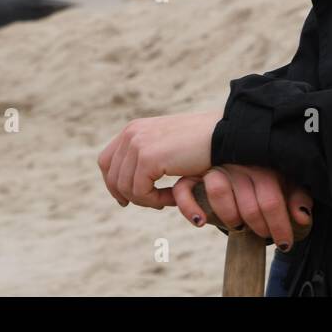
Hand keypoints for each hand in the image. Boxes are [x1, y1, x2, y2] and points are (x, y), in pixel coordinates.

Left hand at [97, 109, 222, 208]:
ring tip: (169, 199)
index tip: (128, 200)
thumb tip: (127, 187)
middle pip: (113, 178)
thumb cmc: (203, 144)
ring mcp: (138, 144)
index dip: (113, 184)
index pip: (106, 162)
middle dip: (133, 196)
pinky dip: (155, 201)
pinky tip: (172, 198)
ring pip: (126, 189)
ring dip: (147, 200)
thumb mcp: (168, 147)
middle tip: (157, 202)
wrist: (225, 135)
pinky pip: (140, 193)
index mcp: (134, 129)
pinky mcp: (148, 158)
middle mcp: (131, 133)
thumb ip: (147, 158)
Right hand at [173, 164, 312, 251]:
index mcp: (264, 163)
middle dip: (258, 226)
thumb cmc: (266, 177)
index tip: (286, 244)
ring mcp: (214, 166)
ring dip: (229, 216)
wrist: (238, 153)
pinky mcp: (191, 174)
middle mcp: (239, 162)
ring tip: (237, 227)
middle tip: (263, 236)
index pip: (272, 199)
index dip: (280, 226)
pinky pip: (184, 189)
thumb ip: (297, 197)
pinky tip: (200, 223)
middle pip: (248, 202)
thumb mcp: (286, 183)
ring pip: (218, 190)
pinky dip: (189, 207)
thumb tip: (303, 216)